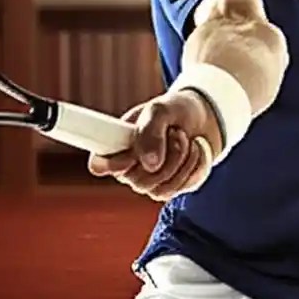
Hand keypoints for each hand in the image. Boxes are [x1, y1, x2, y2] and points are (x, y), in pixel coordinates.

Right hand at [87, 90, 220, 201]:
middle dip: (166, 154)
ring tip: (185, 137)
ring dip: (181, 158)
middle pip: (138, 180)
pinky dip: (193, 165)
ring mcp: (148, 182)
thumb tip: (150, 165)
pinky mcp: (169, 189)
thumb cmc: (172, 112)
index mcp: (115, 146)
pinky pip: (181, 186)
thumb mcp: (160, 110)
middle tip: (175, 132)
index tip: (131, 155)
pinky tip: (194, 149)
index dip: (111, 164)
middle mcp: (128, 168)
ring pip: (161, 187)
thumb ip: (150, 131)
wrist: (199, 119)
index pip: (99, 164)